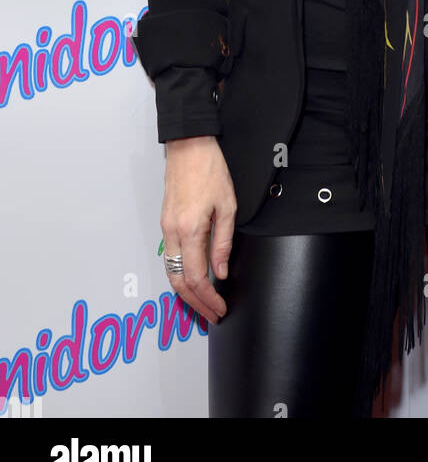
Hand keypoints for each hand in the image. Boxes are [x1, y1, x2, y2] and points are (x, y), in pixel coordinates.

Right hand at [161, 136, 236, 324]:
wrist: (189, 146)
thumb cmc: (211, 170)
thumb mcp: (228, 206)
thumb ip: (223, 243)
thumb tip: (220, 272)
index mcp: (190, 230)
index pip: (195, 277)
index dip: (207, 298)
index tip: (220, 308)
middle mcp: (172, 233)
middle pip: (178, 282)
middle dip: (195, 303)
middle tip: (212, 314)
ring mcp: (166, 228)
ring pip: (170, 272)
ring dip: (186, 292)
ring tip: (204, 304)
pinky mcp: (165, 223)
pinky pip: (170, 258)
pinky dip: (179, 275)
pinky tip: (193, 280)